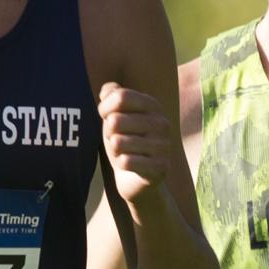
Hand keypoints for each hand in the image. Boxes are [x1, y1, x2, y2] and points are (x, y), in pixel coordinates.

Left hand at [98, 82, 171, 206]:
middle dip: (108, 132)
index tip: (105, 116)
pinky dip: (121, 164)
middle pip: (116, 121)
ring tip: (124, 151)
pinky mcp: (161, 167)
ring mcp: (164, 146)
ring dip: (115, 150)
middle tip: (117, 138)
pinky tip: (129, 164)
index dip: (105, 108)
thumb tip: (108, 91)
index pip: (121, 97)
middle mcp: (162, 123)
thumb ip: (112, 95)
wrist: (135, 177)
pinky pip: (126, 162)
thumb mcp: (116, 114)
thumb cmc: (124, 140)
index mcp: (153, 105)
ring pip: (118, 143)